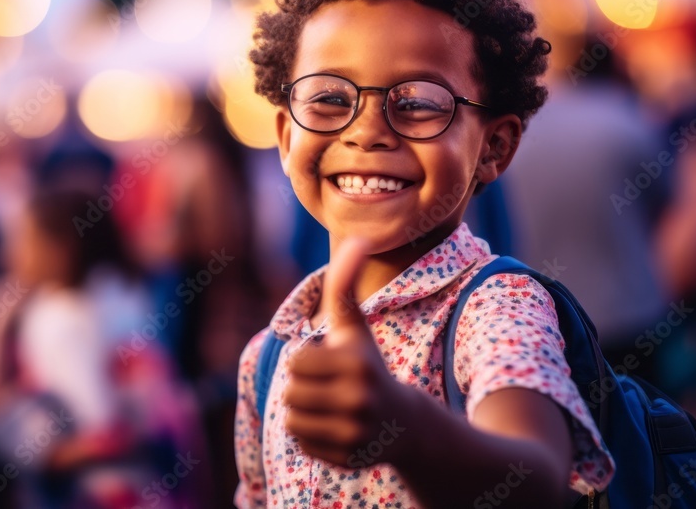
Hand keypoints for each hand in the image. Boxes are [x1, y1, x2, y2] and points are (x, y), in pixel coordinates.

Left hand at [284, 237, 409, 467]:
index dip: (308, 361)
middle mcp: (360, 400)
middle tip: (330, 388)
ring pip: (292, 419)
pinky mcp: (348, 458)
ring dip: (304, 412)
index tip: (330, 365)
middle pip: (290, 392)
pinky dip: (310, 436)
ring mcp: (355, 433)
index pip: (296, 362)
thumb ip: (346, 284)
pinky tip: (335, 428)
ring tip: (330, 408)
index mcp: (359, 365)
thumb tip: (358, 237)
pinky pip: (301, 443)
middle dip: (304, 387)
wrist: (404, 424)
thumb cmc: (369, 365)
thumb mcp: (355, 326)